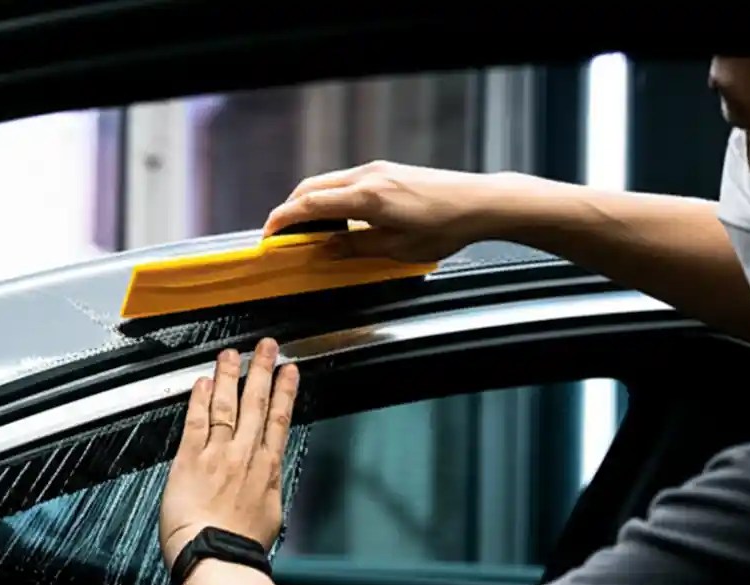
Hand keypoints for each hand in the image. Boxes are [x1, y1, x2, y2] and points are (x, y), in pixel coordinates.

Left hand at [158, 338, 299, 568]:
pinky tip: (204, 382)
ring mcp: (218, 455)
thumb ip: (266, 493)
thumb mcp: (269, 518)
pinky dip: (201, 399)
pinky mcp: (191, 460)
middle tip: (267, 347)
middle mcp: (245, 456)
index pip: (279, 420)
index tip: (289, 371)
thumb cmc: (240, 549)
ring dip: (231, 375)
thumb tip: (266, 485)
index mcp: (267, 471)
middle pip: (257, 403)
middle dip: (263, 370)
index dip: (285, 391)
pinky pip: (197, 421)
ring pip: (228, 405)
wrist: (217, 559)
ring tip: (233, 353)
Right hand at [261, 160, 521, 262]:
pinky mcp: (387, 171)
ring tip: (309, 232)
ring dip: (311, 203)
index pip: (309, 204)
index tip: (269, 235)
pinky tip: (338, 219)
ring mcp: (377, 170)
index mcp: (366, 197)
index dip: (283, 219)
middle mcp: (367, 176)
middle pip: (312, 187)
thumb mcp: (396, 249)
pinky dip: (331, 198)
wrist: (480, 202)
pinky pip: (346, 182)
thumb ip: (354, 248)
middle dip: (290, 210)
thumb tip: (322, 250)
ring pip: (328, 183)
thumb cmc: (444, 227)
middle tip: (282, 234)